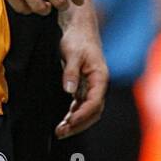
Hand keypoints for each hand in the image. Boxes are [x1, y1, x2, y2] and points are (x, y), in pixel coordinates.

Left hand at [56, 15, 108, 137]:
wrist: (79, 27)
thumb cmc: (77, 38)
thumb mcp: (72, 53)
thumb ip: (71, 72)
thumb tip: (69, 91)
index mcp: (100, 78)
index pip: (94, 102)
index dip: (82, 114)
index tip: (69, 122)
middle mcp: (98, 85)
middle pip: (93, 111)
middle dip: (79, 124)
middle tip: (61, 133)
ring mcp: (92, 86)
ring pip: (87, 110)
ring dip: (75, 122)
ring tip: (60, 131)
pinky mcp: (84, 85)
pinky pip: (81, 104)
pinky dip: (73, 114)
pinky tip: (64, 121)